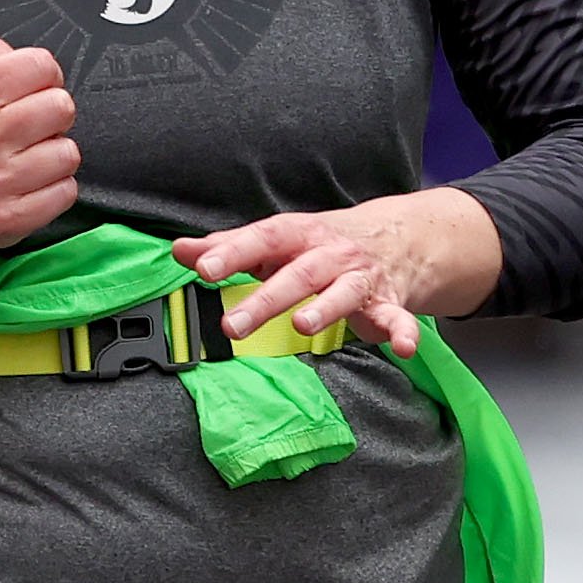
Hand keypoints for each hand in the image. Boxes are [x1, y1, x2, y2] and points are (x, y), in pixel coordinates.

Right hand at [0, 47, 79, 264]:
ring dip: (55, 154)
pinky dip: (55, 188)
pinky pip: (66, 191)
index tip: (32, 90)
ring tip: (29, 157)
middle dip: (53, 114)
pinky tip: (30, 184)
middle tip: (32, 127)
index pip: (39, 66)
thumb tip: (28, 62)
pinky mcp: (7, 217)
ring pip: (67, 152)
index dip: (45, 76)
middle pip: (61, 106)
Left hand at [174, 190, 502, 356]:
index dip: (232, 253)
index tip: (204, 269)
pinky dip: (403, 331)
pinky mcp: (387, 302)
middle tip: (231, 327)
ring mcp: (360, 278)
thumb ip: (229, 247)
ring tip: (303, 325)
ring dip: (325, 308)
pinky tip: (403, 347)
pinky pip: (397, 317)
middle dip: (264, 300)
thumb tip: (180, 251)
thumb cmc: (321, 242)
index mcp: (297, 235)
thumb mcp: (276, 239)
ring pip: (342, 293)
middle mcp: (328, 254)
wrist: (399, 235)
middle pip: (295, 275)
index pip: (261, 241)